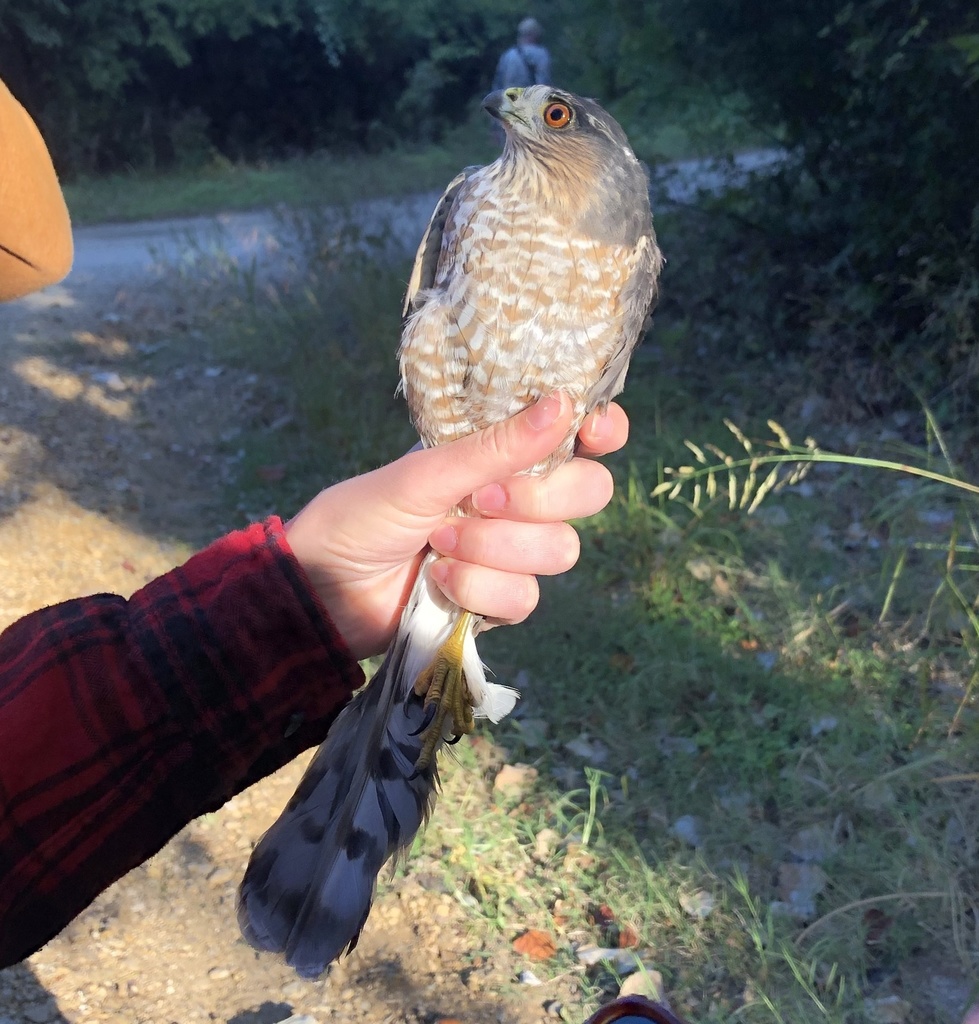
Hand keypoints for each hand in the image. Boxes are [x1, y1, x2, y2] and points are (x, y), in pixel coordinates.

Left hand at [284, 393, 628, 659]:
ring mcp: (512, 551)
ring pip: (560, 550)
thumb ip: (495, 446)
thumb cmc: (362, 514)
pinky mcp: (499, 600)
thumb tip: (563, 404)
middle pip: (588, 493)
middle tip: (482, 499)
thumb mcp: (423, 473)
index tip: (596, 433)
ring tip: (438, 542)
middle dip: (540, 499)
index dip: (602, 432)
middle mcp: (517, 497)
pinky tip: (440, 580)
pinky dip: (480, 589)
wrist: (324, 590)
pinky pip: (526, 597)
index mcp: (500, 453)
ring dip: (495, 548)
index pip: (579, 436)